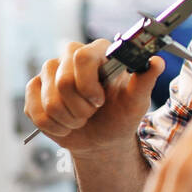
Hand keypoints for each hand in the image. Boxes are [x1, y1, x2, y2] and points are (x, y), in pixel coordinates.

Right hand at [24, 40, 163, 155]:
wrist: (102, 139)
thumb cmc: (122, 116)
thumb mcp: (137, 102)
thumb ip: (145, 81)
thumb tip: (157, 62)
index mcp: (98, 51)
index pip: (81, 57)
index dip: (87, 84)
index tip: (99, 101)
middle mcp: (71, 56)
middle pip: (62, 81)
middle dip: (81, 108)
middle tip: (93, 112)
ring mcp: (49, 72)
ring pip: (49, 100)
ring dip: (69, 119)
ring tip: (82, 119)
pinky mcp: (34, 90)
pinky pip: (35, 111)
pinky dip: (54, 126)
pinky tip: (66, 124)